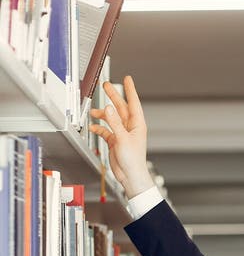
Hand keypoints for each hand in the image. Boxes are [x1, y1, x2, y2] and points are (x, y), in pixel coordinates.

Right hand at [89, 75, 153, 198]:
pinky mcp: (115, 141)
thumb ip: (114, 123)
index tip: (127, 79)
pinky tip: (93, 127)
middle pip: (120, 107)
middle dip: (113, 96)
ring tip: (93, 111)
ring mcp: (122, 134)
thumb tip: (109, 108)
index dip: (130, 90)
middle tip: (105, 85)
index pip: (133, 102)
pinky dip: (99, 128)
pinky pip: (106, 131)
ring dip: (103, 114)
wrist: (130, 176)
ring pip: (111, 119)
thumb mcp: (122, 139)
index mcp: (137, 124)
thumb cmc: (133, 160)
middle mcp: (130, 127)